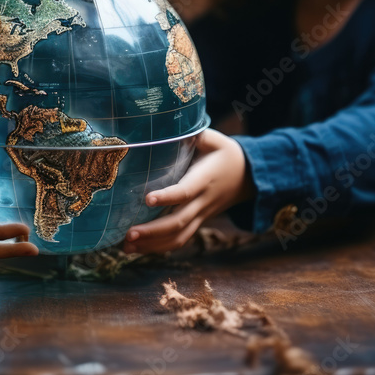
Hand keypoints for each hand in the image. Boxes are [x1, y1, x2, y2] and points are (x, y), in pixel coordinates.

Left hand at [123, 128, 253, 253]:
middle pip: (179, 222)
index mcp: (204, 179)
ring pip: (179, 237)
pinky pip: (180, 240)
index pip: (186, 191)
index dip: (168, 197)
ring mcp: (201, 215)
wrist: (248, 176)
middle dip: (153, 231)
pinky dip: (158, 247)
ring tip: (126, 247)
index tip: (147, 199)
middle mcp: (203, 201)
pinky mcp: (197, 223)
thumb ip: (193, 134)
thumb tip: (166, 125)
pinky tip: (137, 249)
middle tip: (128, 234)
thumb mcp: (213, 139)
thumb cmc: (223, 153)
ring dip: (152, 245)